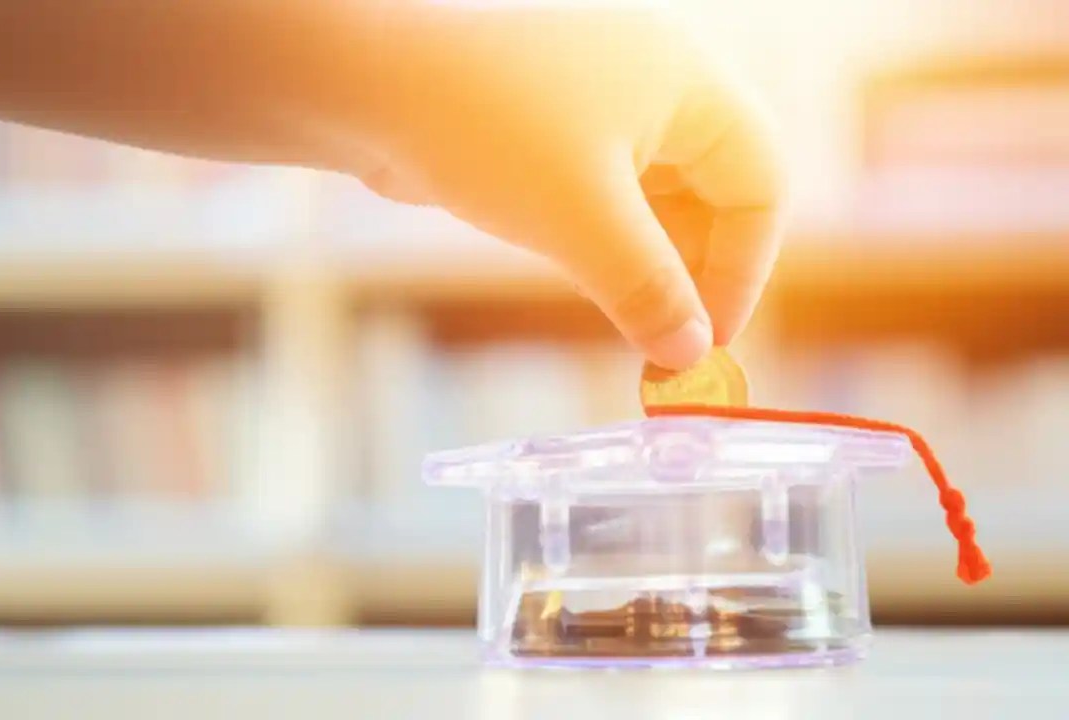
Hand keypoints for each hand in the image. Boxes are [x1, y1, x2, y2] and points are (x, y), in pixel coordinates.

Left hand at [355, 3, 785, 368]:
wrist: (365, 86)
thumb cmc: (484, 131)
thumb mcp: (580, 221)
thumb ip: (647, 290)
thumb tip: (689, 354)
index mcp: (688, 79)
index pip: (761, 182)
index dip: (745, 269)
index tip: (708, 339)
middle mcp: (654, 80)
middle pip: (714, 189)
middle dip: (697, 271)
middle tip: (671, 345)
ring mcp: (601, 99)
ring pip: (657, 195)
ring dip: (652, 264)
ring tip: (634, 329)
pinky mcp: (551, 124)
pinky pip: (606, 190)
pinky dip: (609, 242)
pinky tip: (595, 287)